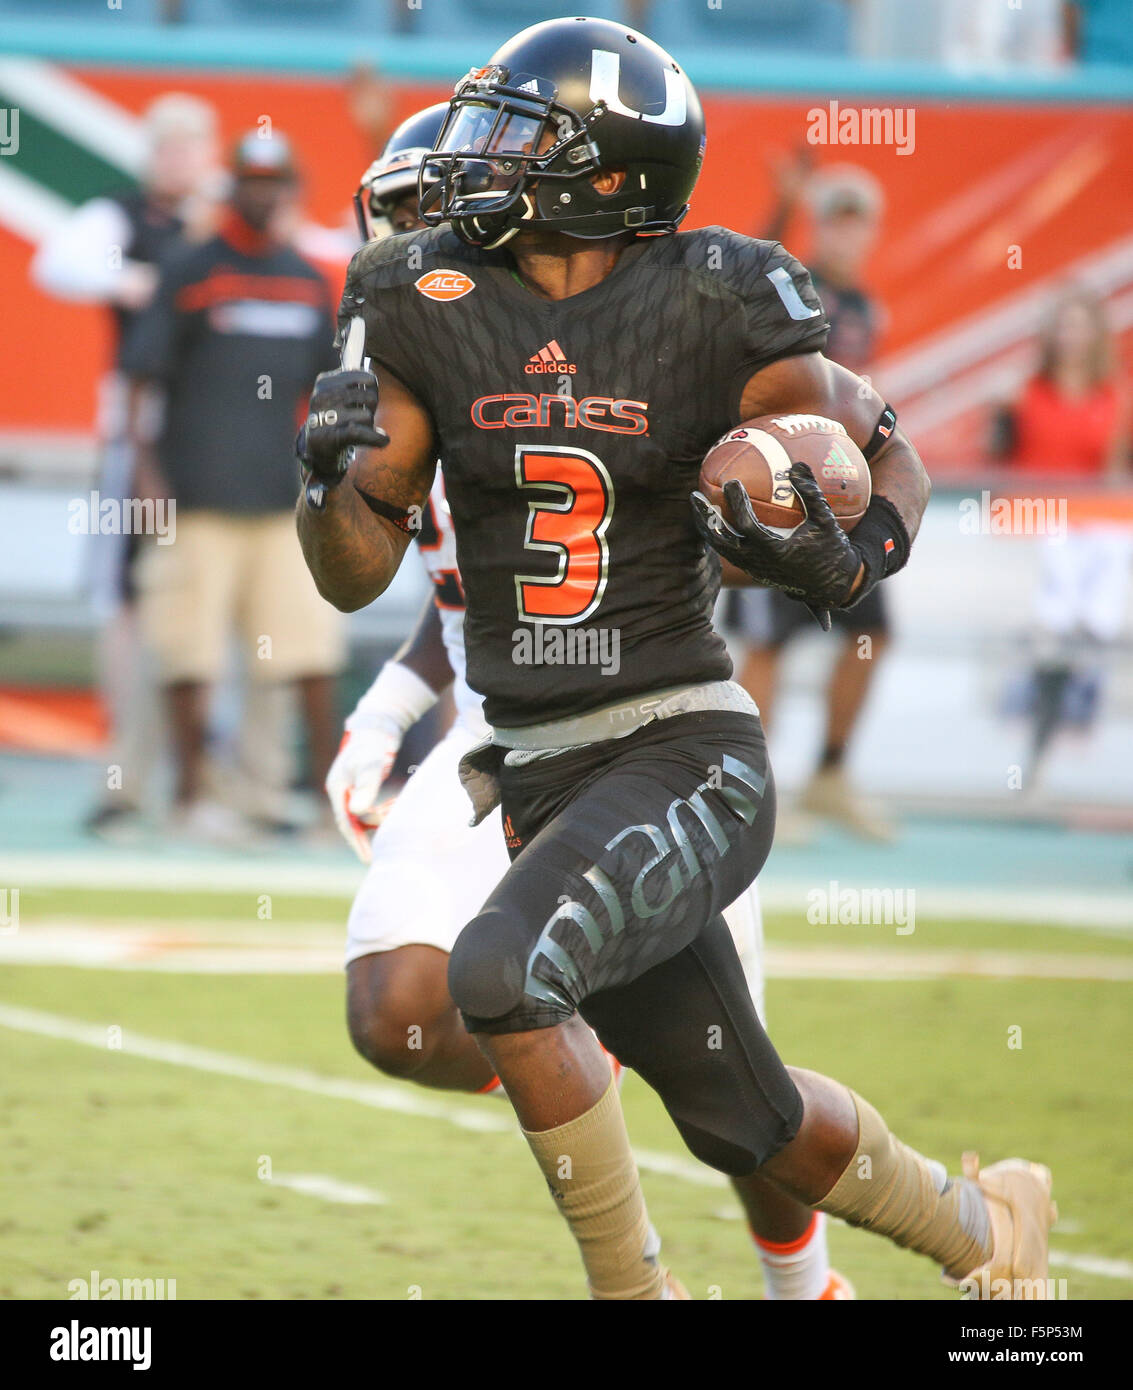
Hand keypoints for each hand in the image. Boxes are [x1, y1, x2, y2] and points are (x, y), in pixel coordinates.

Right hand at [297, 366, 387, 482]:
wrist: (317, 449)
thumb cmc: (334, 417)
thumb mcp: (340, 395)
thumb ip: (355, 384)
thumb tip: (371, 378)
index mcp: (325, 382)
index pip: (366, 377)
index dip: (372, 388)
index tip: (366, 395)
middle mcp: (322, 397)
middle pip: (370, 397)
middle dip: (371, 407)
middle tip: (362, 415)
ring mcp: (324, 418)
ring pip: (367, 416)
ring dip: (369, 425)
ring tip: (358, 429)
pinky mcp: (330, 437)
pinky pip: (361, 432)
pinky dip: (376, 438)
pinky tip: (383, 439)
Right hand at [325, 726, 400, 862]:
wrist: (376, 727)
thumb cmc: (373, 745)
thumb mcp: (371, 766)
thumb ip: (366, 788)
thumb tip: (357, 813)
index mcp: (338, 788)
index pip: (345, 822)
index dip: (356, 841)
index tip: (368, 858)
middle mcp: (340, 791)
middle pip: (353, 821)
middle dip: (372, 829)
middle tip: (391, 839)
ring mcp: (349, 789)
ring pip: (363, 814)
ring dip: (380, 817)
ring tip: (397, 808)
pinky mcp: (360, 787)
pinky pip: (369, 807)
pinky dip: (382, 809)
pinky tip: (395, 803)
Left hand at [691, 461, 862, 630]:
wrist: (830, 585)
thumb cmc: (830, 550)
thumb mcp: (825, 521)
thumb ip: (811, 494)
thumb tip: (797, 465)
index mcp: (775, 552)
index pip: (748, 526)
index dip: (737, 505)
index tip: (732, 482)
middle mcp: (759, 563)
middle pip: (721, 542)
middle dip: (706, 520)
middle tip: (694, 497)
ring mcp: (753, 568)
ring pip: (721, 549)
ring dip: (707, 528)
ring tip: (698, 506)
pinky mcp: (752, 570)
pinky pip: (728, 551)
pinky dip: (718, 534)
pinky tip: (714, 516)